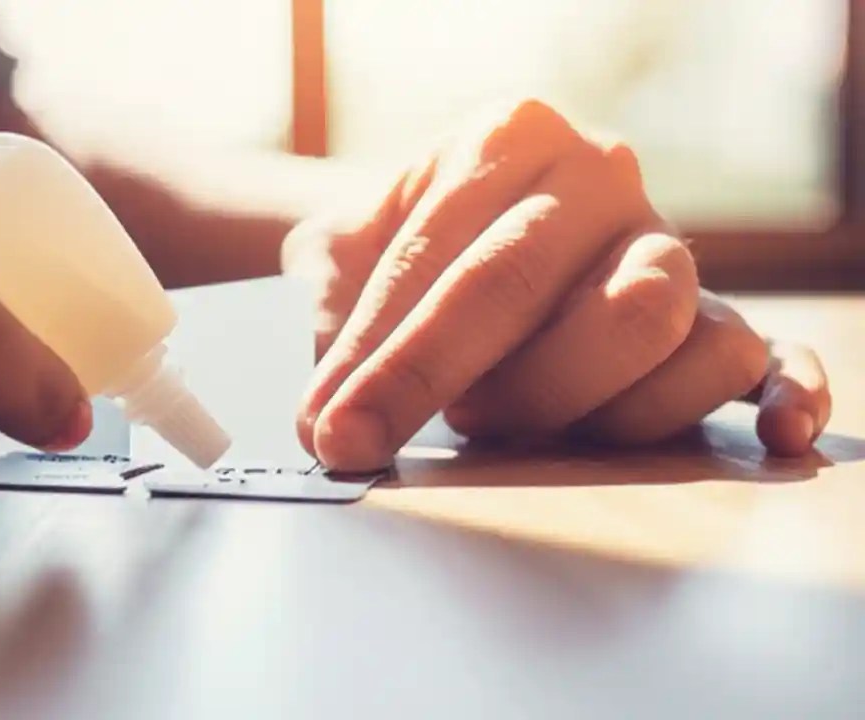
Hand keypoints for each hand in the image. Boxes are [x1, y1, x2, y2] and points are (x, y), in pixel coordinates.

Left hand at [284, 100, 830, 469]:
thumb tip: (331, 412)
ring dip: (554, 397)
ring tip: (492, 422)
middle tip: (372, 440)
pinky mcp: (718, 317)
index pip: (443, 255)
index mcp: (510, 135)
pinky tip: (768, 436)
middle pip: (535, 281)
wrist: (459, 236)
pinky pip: (763, 354)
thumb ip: (330, 305)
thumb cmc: (399, 245)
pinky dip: (779, 395)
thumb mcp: (342, 248)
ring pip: (645, 320)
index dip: (378, 355)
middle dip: (439, 375)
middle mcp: (600, 176)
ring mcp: (665, 246)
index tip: (328, 429)